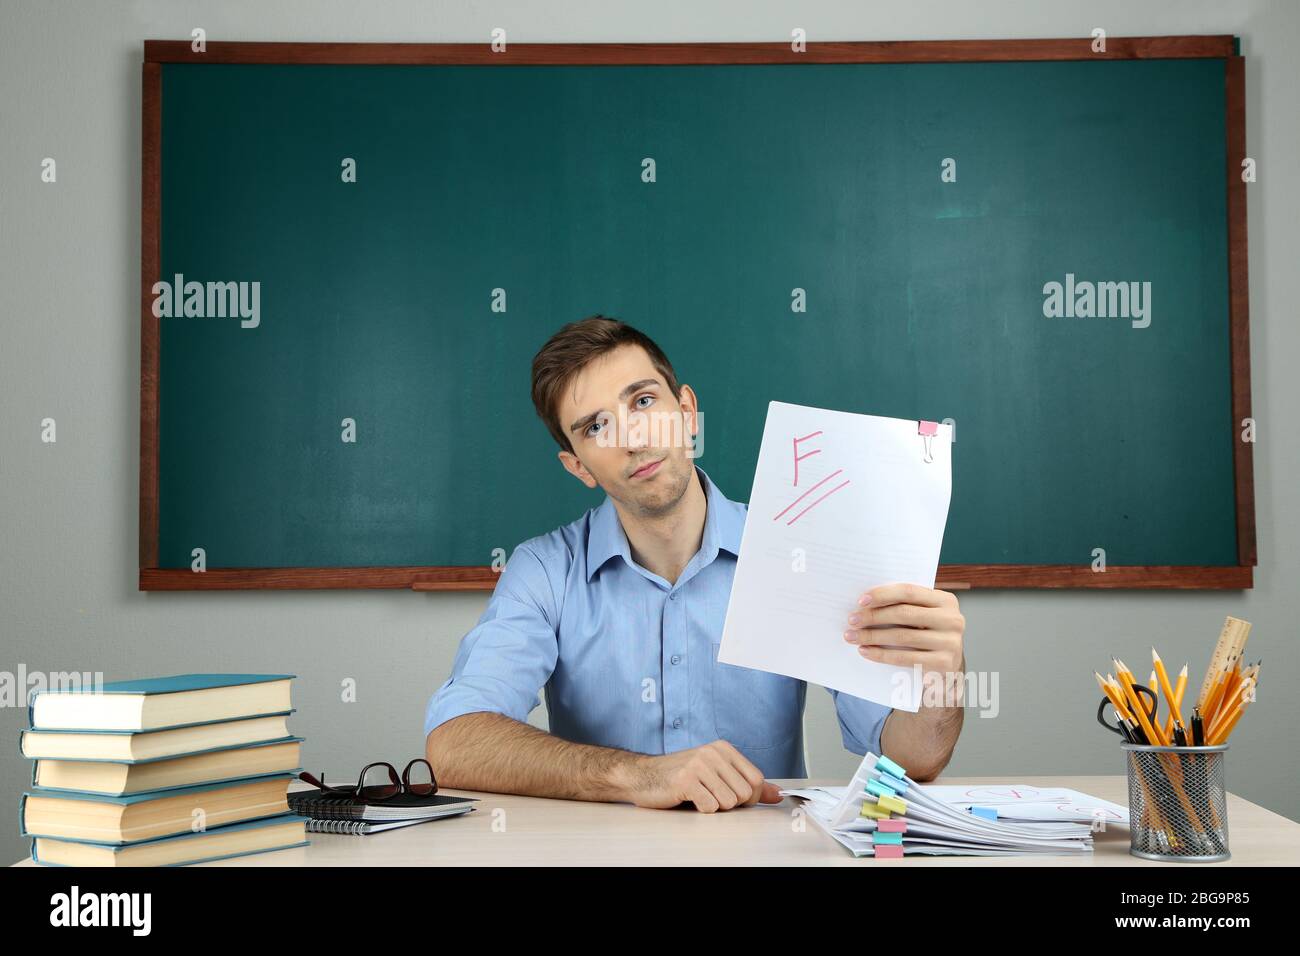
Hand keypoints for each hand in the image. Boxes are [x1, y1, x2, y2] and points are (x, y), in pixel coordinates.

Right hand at [622, 740, 784, 811]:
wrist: (642, 776)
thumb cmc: (681, 777)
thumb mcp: (717, 775)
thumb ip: (748, 784)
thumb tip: (778, 794)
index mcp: (724, 748)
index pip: (756, 779)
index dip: (748, 797)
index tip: (730, 796)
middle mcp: (713, 752)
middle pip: (744, 794)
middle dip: (730, 803)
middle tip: (709, 795)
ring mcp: (699, 764)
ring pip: (728, 802)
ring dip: (713, 807)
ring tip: (698, 796)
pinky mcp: (685, 780)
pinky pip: (709, 807)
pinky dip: (700, 810)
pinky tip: (688, 799)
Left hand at [843, 582, 964, 677]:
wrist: (947, 670)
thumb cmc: (927, 636)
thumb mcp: (924, 616)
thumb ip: (905, 605)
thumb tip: (865, 602)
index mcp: (946, 600)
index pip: (909, 591)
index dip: (882, 594)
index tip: (860, 601)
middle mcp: (953, 619)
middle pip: (903, 613)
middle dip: (873, 616)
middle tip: (851, 620)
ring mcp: (951, 643)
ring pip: (902, 636)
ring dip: (872, 636)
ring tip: (852, 636)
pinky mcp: (944, 664)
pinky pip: (904, 658)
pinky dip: (881, 654)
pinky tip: (865, 651)